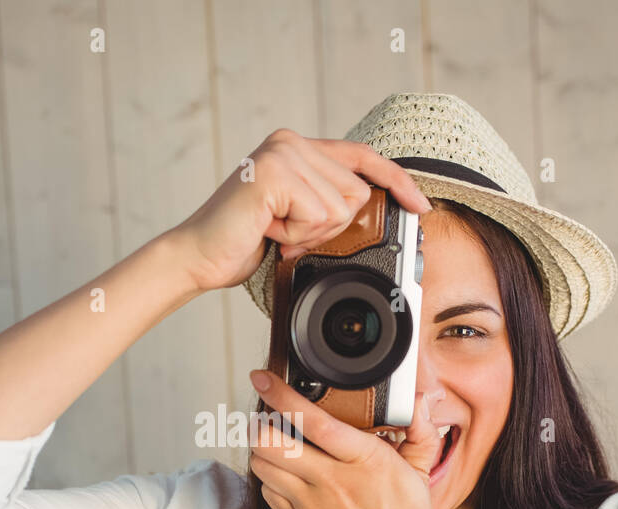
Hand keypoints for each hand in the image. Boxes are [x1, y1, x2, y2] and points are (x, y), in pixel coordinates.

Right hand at [168, 128, 431, 292]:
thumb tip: (373, 208)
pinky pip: (319, 215)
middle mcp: (290, 141)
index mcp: (297, 146)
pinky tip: (268, 230)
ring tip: (276, 231)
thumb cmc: (243, 242)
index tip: (419, 205)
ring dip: (311, 233)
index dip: (395, 180)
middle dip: (329, 227)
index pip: (362, 156)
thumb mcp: (296, 217)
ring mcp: (282, 154)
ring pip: (341, 207)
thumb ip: (327, 202)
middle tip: (289, 233)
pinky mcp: (274, 173)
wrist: (198, 257)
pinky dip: (296, 234)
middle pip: (356, 191)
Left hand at [246, 368, 455, 508]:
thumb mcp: (420, 478)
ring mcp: (311, 508)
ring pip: (262, 466)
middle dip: (261, 424)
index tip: (264, 378)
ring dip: (262, 451)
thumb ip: (418, 434)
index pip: (312, 420)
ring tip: (275, 446)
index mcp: (366, 461)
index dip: (282, 395)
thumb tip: (421, 401)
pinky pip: (269, 495)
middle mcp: (333, 482)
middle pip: (270, 442)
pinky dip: (270, 481)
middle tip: (267, 418)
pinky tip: (285, 479)